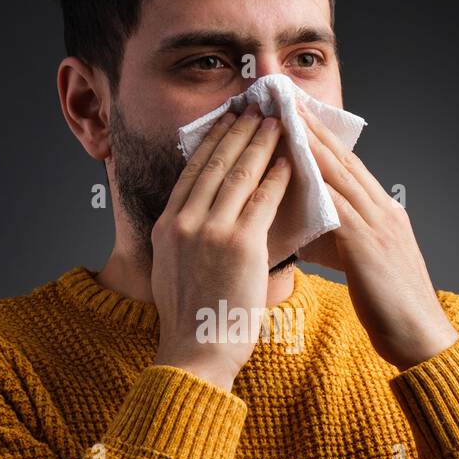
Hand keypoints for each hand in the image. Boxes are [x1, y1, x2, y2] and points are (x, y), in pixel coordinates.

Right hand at [150, 104, 292, 391]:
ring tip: (278, 122)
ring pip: (241, 174)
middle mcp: (184, 221)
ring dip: (262, 143)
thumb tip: (197, 218)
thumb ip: (183, 239)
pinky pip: (264, 200)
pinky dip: (279, 176)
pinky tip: (292, 160)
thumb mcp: (172, 270)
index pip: (193, 171)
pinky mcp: (240, 244)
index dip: (213, 140)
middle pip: (216, 163)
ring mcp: (211, 230)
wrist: (196, 352)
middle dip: (239, 130)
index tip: (228, 119)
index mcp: (166, 226)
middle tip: (257, 106)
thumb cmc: (192, 320)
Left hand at [295, 103, 458, 369]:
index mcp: (383, 213)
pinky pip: (337, 205)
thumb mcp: (359, 265)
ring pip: (339, 174)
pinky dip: (314, 182)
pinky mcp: (368, 244)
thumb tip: (303, 228)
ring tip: (283, 119)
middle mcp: (383, 210)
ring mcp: (379, 224)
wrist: (420, 339)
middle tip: (284, 99)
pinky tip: (291, 168)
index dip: (321, 136)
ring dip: (309, 144)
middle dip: (313, 127)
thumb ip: (335, 240)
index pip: (346, 166)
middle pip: (342, 158)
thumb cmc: (388, 309)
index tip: (295, 113)